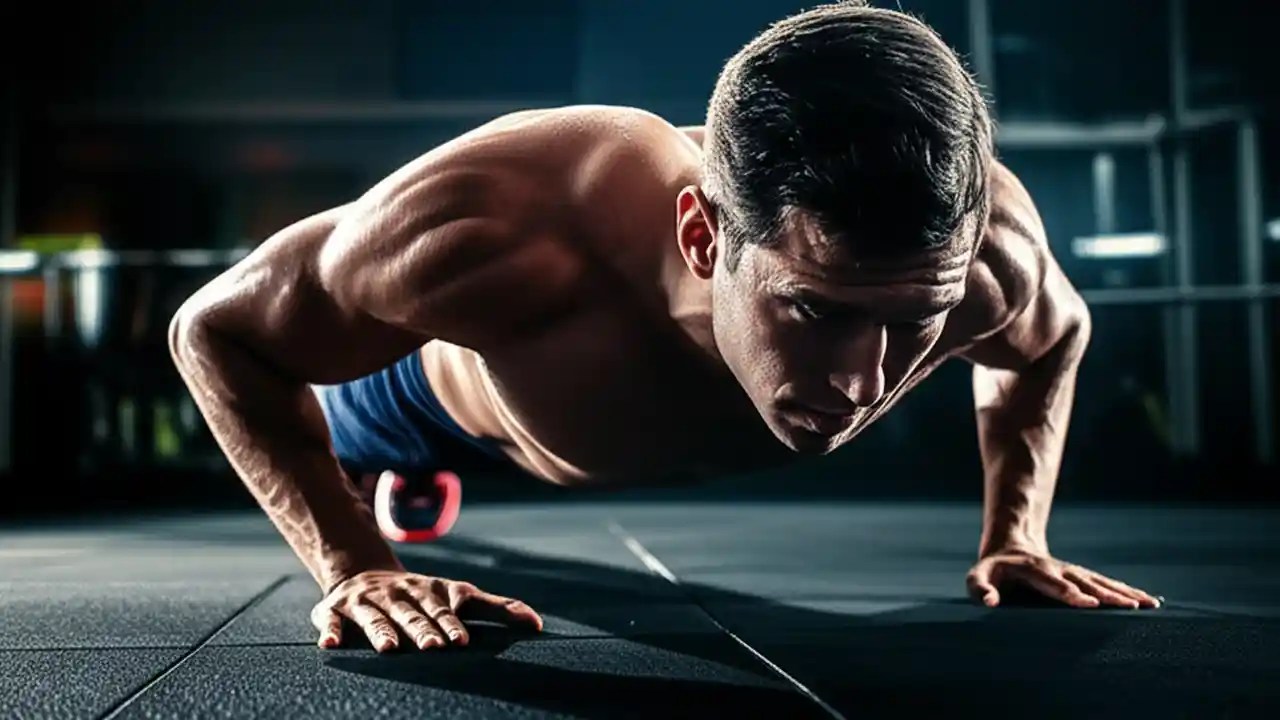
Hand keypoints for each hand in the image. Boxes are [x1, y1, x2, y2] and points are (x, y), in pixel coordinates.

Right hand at [311, 570, 543, 651]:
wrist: (363, 572)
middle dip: (422, 630)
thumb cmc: (423, 594)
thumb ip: (497, 609)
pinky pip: (330, 622)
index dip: (452, 624)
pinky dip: (329, 632)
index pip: (443, 609)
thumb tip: (539, 625)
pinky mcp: (334, 610)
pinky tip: (331, 646)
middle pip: (412, 615)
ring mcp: (366, 602)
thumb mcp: (458, 594)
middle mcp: (399, 595)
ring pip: (375, 619)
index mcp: (429, 592)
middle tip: (433, 647)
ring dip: (382, 632)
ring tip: (389, 649)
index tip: (462, 640)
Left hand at [967, 548, 1161, 609]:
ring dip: (1124, 593)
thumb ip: (979, 588)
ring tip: (1148, 604)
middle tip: (1130, 607)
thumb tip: (990, 603)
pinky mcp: (1082, 577)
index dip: (1070, 594)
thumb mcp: (977, 576)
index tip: (1089, 604)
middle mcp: (1058, 569)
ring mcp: (1073, 571)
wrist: (1010, 548)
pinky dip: (1128, 592)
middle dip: (1107, 595)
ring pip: (1101, 582)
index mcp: (1033, 570)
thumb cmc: (992, 572)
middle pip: (1085, 582)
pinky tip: (1149, 601)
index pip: (1054, 583)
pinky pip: (1108, 584)